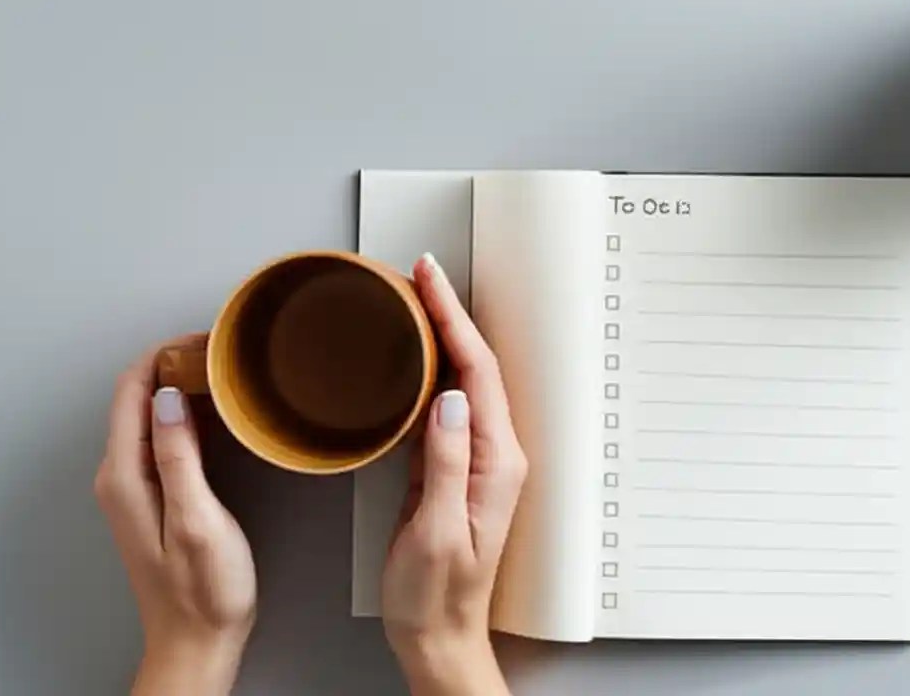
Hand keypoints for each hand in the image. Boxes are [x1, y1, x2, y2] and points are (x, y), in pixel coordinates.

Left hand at [94, 335, 256, 695]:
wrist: (198, 639)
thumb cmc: (204, 589)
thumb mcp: (197, 518)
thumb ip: (179, 456)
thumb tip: (167, 398)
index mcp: (125, 477)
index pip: (131, 392)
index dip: (163, 355)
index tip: (204, 339)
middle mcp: (121, 477)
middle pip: (137, 398)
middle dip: (174, 363)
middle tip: (224, 349)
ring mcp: (136, 487)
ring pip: (150, 416)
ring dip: (181, 387)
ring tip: (225, 371)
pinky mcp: (155, 496)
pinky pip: (163, 439)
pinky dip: (186, 415)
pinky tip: (217, 412)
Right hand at [382, 254, 527, 695]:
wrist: (439, 636)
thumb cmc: (436, 596)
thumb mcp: (436, 532)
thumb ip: (445, 463)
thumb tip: (448, 399)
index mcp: (498, 463)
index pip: (479, 373)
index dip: (454, 320)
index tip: (429, 280)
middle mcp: (495, 455)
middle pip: (476, 367)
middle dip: (449, 315)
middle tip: (417, 273)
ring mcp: (476, 461)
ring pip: (462, 382)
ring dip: (440, 338)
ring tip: (412, 299)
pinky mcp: (453, 471)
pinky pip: (444, 408)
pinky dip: (427, 373)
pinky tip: (411, 359)